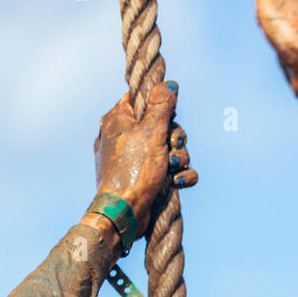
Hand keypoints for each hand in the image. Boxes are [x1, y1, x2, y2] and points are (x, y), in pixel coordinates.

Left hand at [92, 82, 197, 236]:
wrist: (125, 213)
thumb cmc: (133, 170)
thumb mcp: (150, 131)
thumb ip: (161, 105)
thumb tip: (168, 84)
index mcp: (118, 119)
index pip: (142, 99)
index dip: (161, 107)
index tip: (168, 117)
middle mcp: (123, 137)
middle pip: (161, 125)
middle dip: (174, 138)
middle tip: (172, 147)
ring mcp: (133, 159)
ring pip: (168, 149)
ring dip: (179, 158)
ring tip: (173, 168)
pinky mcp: (144, 179)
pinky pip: (168, 170)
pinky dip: (177, 175)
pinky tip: (177, 182)